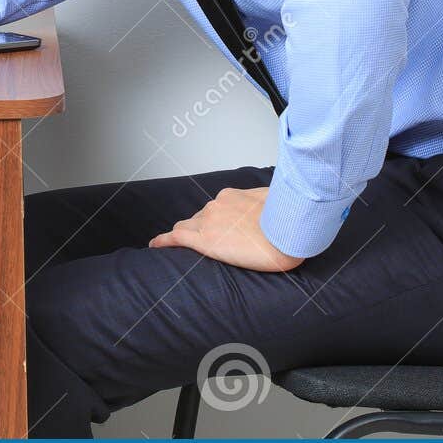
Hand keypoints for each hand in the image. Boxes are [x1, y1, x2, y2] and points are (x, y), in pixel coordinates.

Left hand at [148, 187, 304, 271]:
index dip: (211, 220)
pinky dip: (163, 241)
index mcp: (231, 196)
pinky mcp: (205, 240)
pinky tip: (154, 245)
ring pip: (186, 227)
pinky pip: (176, 238)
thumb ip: (264, 202)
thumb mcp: (275, 201)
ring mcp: (208, 222)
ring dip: (183, 236)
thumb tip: (269, 204)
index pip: (213, 209)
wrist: (287, 233)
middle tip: (203, 243)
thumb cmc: (286, 220)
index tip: (213, 228)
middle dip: (196, 229)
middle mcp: (216, 205)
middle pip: (197, 219)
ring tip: (174, 246)